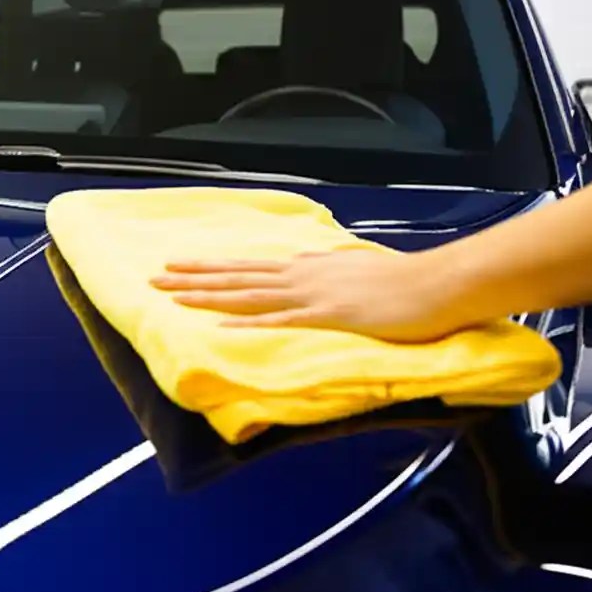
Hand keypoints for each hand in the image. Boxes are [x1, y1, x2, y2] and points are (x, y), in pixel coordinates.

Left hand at [149, 248, 467, 342]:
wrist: (437, 285)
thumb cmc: (401, 283)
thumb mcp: (353, 271)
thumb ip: (325, 269)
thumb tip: (305, 264)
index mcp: (306, 268)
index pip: (247, 267)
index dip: (211, 268)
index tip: (179, 265)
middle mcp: (300, 276)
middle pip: (236, 277)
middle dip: (193, 278)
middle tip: (155, 276)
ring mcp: (312, 295)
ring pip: (248, 294)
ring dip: (208, 296)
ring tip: (173, 296)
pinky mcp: (328, 316)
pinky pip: (281, 321)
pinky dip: (249, 323)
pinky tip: (222, 326)